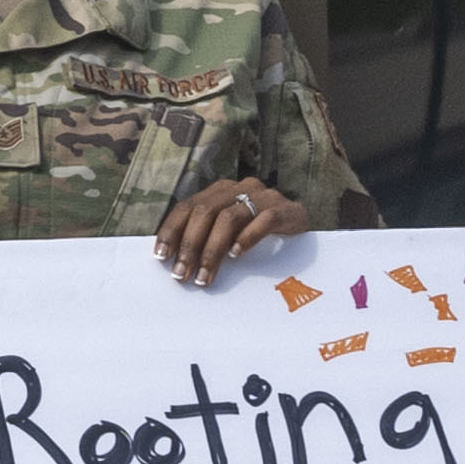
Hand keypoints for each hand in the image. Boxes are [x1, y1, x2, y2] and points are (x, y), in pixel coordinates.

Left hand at [155, 177, 304, 288]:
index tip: (161, 257)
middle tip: (182, 275)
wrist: (303, 224)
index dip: (171, 230)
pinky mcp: (285, 208)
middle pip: (205, 212)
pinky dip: (247, 237)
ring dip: (213, 250)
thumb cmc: (260, 231)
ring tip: (206, 276)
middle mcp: (239, 188)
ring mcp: (263, 196)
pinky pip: (263, 219)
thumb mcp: (230, 230)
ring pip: (230, 217)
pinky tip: (236, 255)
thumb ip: (207, 237)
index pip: (187, 206)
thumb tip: (178, 263)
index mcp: (220, 191)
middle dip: (190, 245)